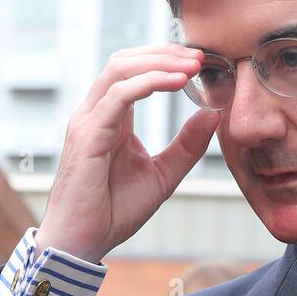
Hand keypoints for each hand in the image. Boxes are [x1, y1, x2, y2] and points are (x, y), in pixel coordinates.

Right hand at [35, 44, 221, 263]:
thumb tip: (213, 114)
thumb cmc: (113, 212)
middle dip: (164, 52)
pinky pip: (117, 96)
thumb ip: (187, 146)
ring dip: (159, 62)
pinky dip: (148, 84)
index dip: (165, 60)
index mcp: (111, 119)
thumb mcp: (163, 175)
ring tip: (192, 66)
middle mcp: (96, 113)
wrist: (83, 242)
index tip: (200, 63)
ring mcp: (88, 121)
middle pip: (125, 60)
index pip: (134, 72)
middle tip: (200, 56)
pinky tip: (176, 83)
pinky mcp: (88, 136)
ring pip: (120, 70)